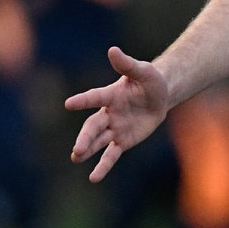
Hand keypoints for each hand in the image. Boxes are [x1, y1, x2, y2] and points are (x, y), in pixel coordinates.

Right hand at [64, 47, 169, 182]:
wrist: (160, 96)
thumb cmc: (150, 80)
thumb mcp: (144, 71)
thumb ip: (127, 64)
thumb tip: (113, 49)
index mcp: (110, 95)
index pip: (95, 98)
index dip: (83, 101)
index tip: (69, 104)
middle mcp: (108, 113)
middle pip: (93, 126)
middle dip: (85, 137)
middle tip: (77, 149)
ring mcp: (114, 128)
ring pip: (98, 141)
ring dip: (88, 150)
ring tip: (76, 158)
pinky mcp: (123, 140)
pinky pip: (111, 155)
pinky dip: (103, 166)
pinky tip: (94, 178)